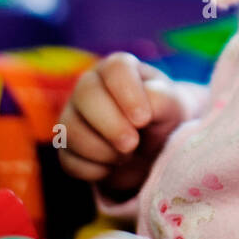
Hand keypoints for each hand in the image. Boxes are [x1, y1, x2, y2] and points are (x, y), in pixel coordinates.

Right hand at [56, 52, 185, 201]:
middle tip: (133, 144)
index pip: (115, 68)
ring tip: (127, 155)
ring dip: (102, 150)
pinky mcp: (66, 146)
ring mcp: (73, 115)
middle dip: (111, 125)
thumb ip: (162, 99)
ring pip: (70, 130)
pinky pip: (68, 159)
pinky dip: (94, 169)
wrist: (153, 149)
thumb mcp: (172, 106)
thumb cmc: (163, 118)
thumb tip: (146, 104)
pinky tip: (112, 167)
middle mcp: (89, 86)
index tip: (143, 119)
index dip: (128, 94)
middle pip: (86, 95)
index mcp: (118, 69)